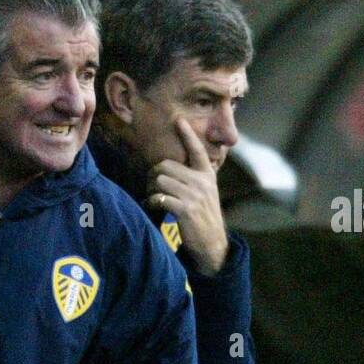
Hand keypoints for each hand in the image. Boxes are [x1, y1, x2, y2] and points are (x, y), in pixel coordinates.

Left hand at [147, 117, 228, 274]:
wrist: (212, 243)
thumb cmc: (203, 216)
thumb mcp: (205, 192)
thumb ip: (193, 177)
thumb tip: (169, 168)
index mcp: (207, 174)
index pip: (197, 150)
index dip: (187, 134)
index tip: (179, 120)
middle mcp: (202, 182)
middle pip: (166, 166)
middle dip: (153, 174)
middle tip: (151, 185)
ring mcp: (194, 195)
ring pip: (160, 181)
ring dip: (151, 190)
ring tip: (154, 197)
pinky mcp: (185, 209)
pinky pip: (159, 197)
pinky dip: (152, 201)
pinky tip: (153, 206)